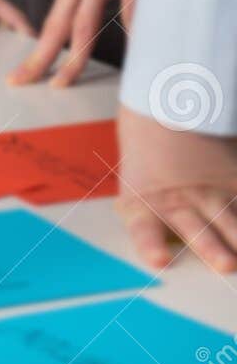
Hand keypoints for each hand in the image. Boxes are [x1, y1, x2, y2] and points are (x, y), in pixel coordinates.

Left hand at [118, 107, 236, 273]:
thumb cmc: (145, 138)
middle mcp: (179, 200)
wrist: (165, 100)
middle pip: (198, 230)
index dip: (151, 245)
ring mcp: (211, 191)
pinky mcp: (231, 177)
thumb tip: (151, 240)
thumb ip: (148, 209)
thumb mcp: (136, 174)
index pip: (145, 229)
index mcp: (145, 199)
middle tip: (226, 263)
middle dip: (212, 249)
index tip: (160, 259)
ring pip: (230, 219)